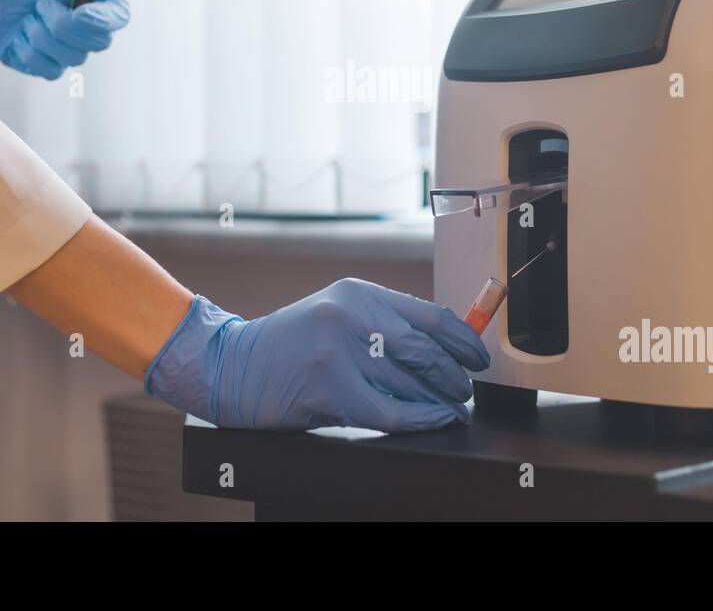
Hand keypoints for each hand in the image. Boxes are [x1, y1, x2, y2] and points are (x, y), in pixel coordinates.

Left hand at [0, 0, 129, 78]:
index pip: (116, 14)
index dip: (108, 20)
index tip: (83, 13)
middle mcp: (73, 18)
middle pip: (99, 41)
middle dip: (71, 28)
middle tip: (40, 4)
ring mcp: (53, 41)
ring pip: (74, 58)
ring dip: (47, 38)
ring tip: (24, 16)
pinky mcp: (31, 58)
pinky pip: (49, 70)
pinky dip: (34, 54)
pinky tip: (17, 35)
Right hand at [146, 279, 490, 431]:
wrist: (232, 366)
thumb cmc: (290, 345)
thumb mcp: (337, 318)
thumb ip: (384, 325)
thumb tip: (444, 350)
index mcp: (358, 293)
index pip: (430, 315)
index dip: (464, 340)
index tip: (480, 358)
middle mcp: (351, 315)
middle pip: (426, 350)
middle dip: (454, 375)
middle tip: (466, 390)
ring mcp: (339, 351)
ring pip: (410, 383)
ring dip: (439, 400)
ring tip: (452, 408)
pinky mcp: (329, 387)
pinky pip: (391, 411)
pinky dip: (422, 419)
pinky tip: (435, 420)